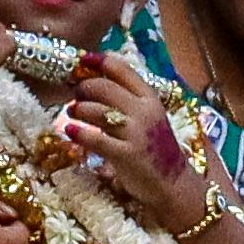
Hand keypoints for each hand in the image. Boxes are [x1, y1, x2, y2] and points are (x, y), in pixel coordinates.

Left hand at [58, 56, 209, 234]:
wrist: (173, 183)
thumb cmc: (155, 150)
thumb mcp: (148, 119)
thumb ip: (127, 102)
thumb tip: (94, 87)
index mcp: (150, 98)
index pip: (122, 70)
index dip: (99, 62)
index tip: (82, 60)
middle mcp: (144, 111)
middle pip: (104, 88)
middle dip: (84, 88)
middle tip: (75, 94)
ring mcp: (136, 133)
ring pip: (97, 111)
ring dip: (79, 109)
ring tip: (72, 112)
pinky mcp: (127, 154)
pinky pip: (96, 139)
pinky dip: (79, 133)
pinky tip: (69, 131)